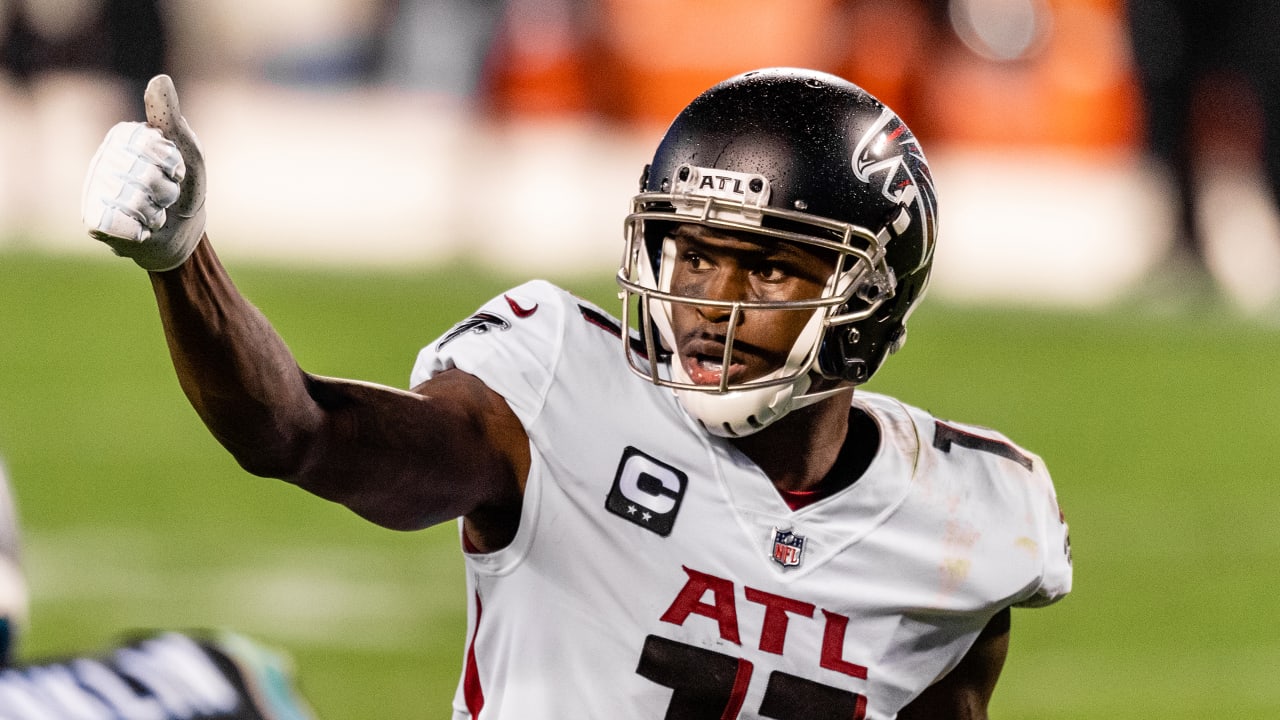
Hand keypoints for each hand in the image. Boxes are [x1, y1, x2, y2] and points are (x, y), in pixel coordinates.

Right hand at [81, 74, 206, 271]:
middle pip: (143, 175)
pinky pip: (121, 225)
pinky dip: (142, 232)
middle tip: (167, 196)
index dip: (170, 163)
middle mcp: (102, 159)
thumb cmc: (184, 188)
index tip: (176, 170)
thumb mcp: (188, 153)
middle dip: (167, 191)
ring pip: (132, 201)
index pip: (147, 145)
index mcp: (123, 137)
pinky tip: (142, 229)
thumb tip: (159, 79)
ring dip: (157, 213)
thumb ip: (172, 120)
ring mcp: (94, 190)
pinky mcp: (93, 220)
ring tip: (156, 212)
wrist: (179, 234)